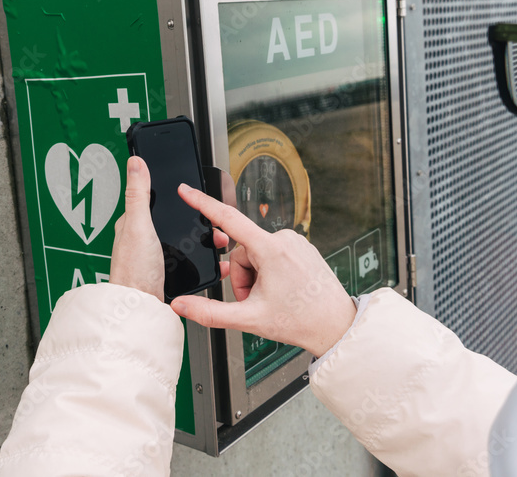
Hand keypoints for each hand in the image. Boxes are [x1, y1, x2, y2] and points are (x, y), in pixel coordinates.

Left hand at [109, 157, 231, 301]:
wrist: (141, 308)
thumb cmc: (133, 271)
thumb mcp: (138, 225)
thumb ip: (138, 194)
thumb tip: (135, 162)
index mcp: (133, 224)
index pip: (154, 201)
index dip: (175, 197)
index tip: (193, 194)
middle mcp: (143, 239)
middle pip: (175, 221)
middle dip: (196, 222)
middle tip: (213, 224)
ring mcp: (156, 256)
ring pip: (184, 241)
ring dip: (203, 241)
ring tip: (217, 241)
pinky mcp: (167, 272)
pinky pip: (189, 260)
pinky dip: (203, 259)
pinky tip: (212, 261)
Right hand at [169, 185, 355, 356]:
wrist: (335, 326)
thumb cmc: (301, 321)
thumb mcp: (249, 319)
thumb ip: (209, 313)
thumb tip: (181, 306)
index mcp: (270, 249)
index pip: (227, 218)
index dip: (202, 203)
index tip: (186, 190)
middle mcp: (284, 239)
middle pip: (241, 252)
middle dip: (241, 278)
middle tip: (255, 301)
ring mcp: (295, 242)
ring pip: (256, 255)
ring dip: (255, 278)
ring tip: (271, 298)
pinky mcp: (301, 248)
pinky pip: (272, 255)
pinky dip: (269, 274)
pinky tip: (283, 291)